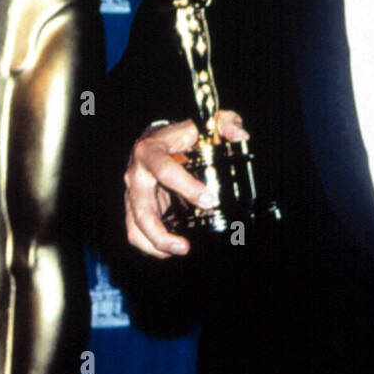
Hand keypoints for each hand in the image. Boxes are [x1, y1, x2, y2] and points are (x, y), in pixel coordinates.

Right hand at [123, 110, 247, 257]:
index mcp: (150, 151)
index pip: (164, 170)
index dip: (186, 186)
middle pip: (142, 208)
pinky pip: (135, 231)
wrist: (157, 137)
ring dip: (155, 243)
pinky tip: (169, 251)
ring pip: (135, 224)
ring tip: (181, 250)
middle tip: (186, 245)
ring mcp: (132, 192)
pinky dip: (149, 245)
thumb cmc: (184, 132)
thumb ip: (226, 124)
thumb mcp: (206, 122)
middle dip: (162, 230)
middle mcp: (135, 174)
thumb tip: (241, 136)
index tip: (208, 198)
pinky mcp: (135, 205)